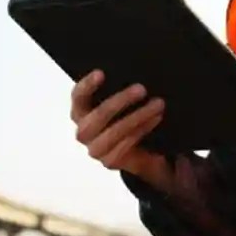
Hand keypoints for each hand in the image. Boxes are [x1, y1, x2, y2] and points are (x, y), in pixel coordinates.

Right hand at [71, 69, 169, 183]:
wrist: (136, 151)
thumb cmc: (125, 118)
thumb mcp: (120, 103)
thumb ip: (118, 89)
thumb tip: (135, 73)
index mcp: (80, 112)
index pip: (78, 97)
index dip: (87, 85)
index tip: (101, 73)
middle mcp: (83, 131)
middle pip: (98, 115)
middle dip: (121, 100)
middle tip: (141, 89)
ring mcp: (95, 149)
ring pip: (115, 132)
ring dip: (138, 116)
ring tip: (158, 104)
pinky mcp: (109, 162)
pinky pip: (126, 144)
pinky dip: (143, 129)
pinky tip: (155, 118)